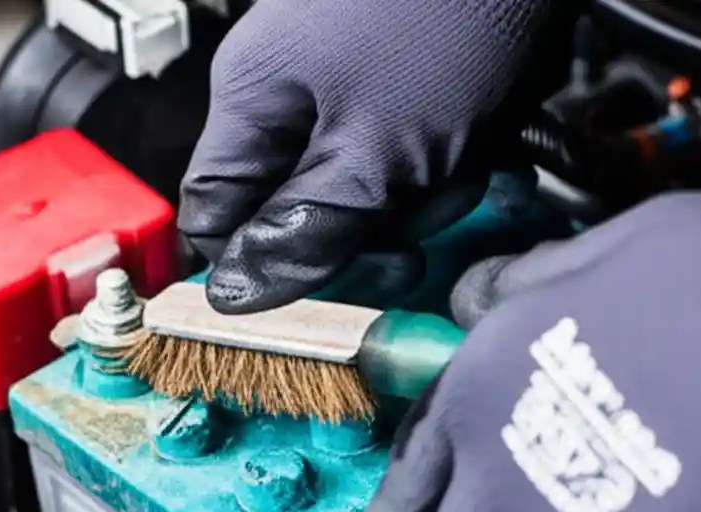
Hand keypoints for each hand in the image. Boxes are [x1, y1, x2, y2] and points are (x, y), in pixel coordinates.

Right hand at [179, 0, 552, 313]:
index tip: (322, 292)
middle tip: (415, 225)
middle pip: (300, 209)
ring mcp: (348, 79)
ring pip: (366, 185)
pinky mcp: (404, 76)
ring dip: (425, 193)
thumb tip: (236, 294)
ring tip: (465, 158)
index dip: (260, 266)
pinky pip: (411, 149)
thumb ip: (305, 230)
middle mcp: (290, 88)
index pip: (215, 214)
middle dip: (367, 229)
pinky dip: (450, 157)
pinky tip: (484, 137)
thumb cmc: (448, 18)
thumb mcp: (372, 152)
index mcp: (255, 100)